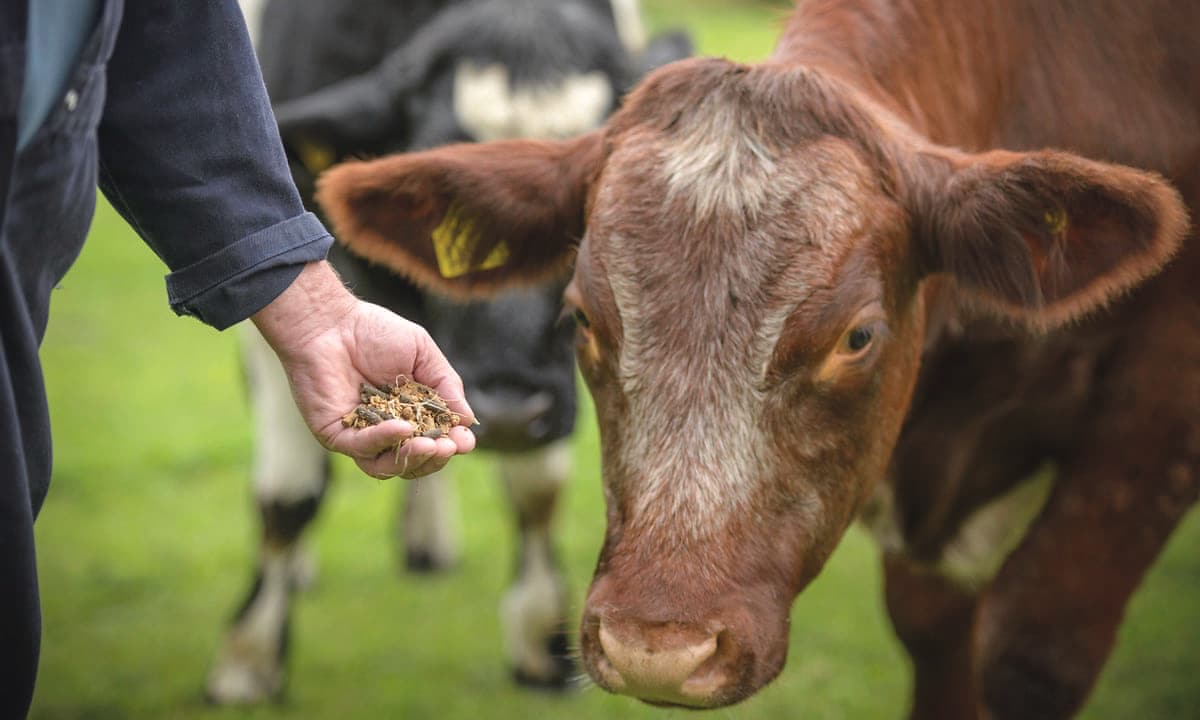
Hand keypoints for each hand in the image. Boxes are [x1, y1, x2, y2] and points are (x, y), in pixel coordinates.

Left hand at [252, 261, 475, 477]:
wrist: (329, 322)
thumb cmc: (375, 332)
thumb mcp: (423, 354)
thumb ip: (445, 386)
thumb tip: (468, 420)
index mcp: (409, 413)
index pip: (434, 440)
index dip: (452, 444)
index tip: (465, 440)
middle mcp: (385, 429)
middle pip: (414, 461)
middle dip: (435, 458)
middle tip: (449, 446)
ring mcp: (359, 434)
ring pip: (387, 465)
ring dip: (412, 459)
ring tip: (430, 445)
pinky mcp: (335, 434)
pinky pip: (362, 448)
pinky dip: (384, 440)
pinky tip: (401, 428)